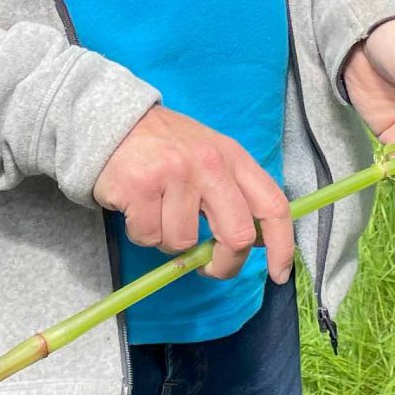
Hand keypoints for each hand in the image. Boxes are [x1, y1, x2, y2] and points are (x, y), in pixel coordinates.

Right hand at [94, 105, 294, 282]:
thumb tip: (251, 243)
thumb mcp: (209, 156)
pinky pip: (148, 236)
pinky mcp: (140, 187)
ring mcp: (175, 174)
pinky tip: (137, 207)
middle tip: (208, 267)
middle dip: (224, 264)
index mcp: (233, 157)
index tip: (278, 273)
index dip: (282, 245)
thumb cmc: (166, 148)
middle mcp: (209, 163)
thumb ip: (232, 193)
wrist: (113, 121)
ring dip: (169, 240)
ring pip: (184, 242)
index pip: (272, 205)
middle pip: (237, 235)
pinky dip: (141, 232)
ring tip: (157, 212)